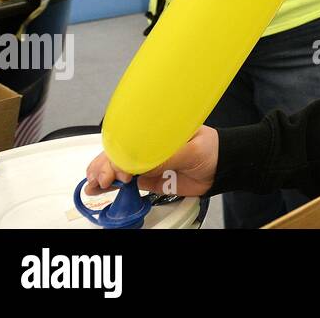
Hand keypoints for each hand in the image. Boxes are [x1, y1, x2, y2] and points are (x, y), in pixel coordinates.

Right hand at [84, 126, 218, 198]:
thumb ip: (169, 157)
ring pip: (117, 167)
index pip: (130, 136)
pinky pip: (126, 182)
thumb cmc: (213, 149)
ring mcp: (147, 162)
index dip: (118, 150)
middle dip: (106, 165)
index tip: (116, 166)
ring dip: (102, 174)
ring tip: (96, 184)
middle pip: (119, 152)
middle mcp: (148, 145)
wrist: (223, 169)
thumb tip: (142, 168)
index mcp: (159, 130)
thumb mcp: (193, 149)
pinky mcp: (148, 178)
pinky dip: (111, 186)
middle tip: (105, 179)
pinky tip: (98, 189)